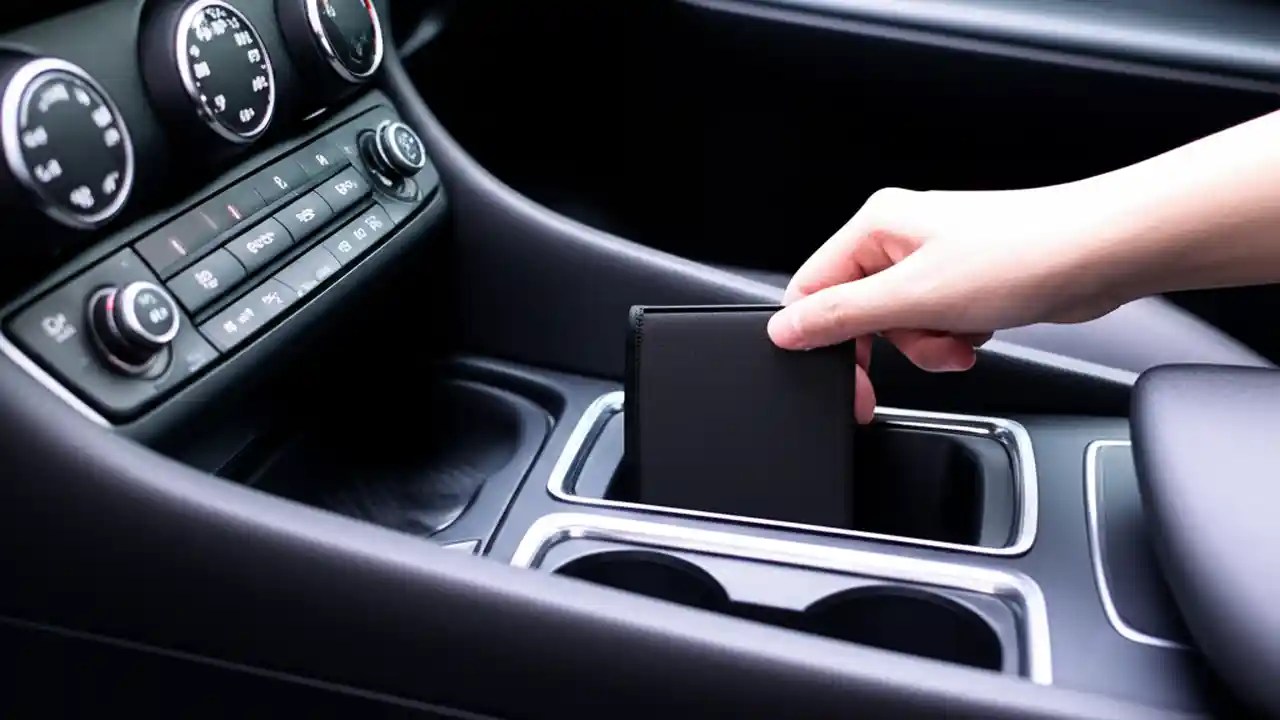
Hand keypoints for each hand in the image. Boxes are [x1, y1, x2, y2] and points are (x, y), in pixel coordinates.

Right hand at [768, 184, 1136, 422]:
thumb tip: (786, 329)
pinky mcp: (965, 281)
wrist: (1103, 252)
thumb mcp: (915, 298)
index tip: (847, 380)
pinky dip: (953, 339)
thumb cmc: (1023, 254)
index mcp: (876, 226)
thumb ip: (843, 316)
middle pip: (858, 313)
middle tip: (920, 355)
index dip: (825, 339)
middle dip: (892, 345)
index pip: (814, 289)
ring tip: (961, 340)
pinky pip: (935, 325)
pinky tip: (978, 333)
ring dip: (927, 346)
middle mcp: (901, 238)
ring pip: (900, 326)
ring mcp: (935, 259)